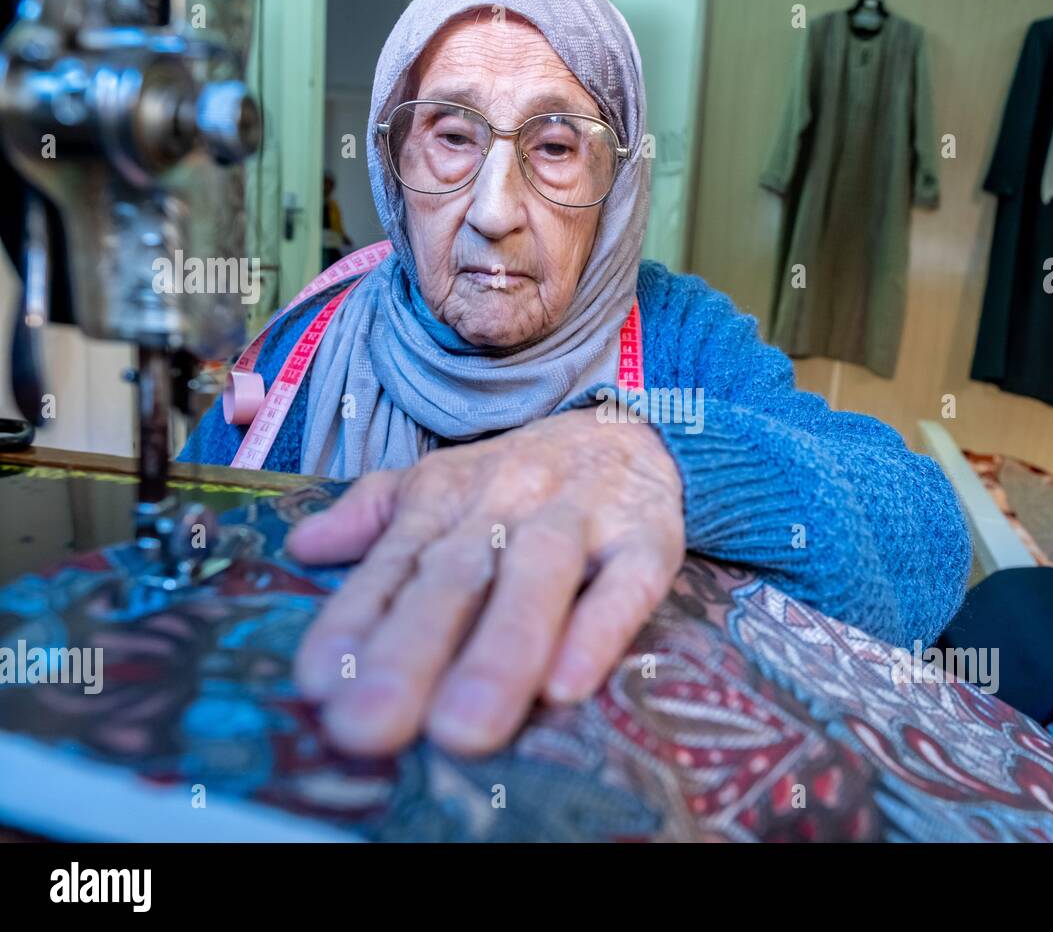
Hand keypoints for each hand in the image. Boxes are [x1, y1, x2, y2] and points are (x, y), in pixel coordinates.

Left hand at [287, 408, 684, 756]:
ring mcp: (580, 519)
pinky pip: (625, 585)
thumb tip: (300, 546)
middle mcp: (507, 504)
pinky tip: (566, 687)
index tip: (320, 682)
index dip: (356, 619)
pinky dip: (597, 631)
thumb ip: (374, 514)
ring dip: (499, 652)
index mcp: (448, 498)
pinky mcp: (647, 540)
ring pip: (537, 578)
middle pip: (455, 577)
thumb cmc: (521, 476)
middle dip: (410, 650)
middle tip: (370, 724)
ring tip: (463, 729)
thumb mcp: (442, 480)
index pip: (395, 562)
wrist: (631, 427)